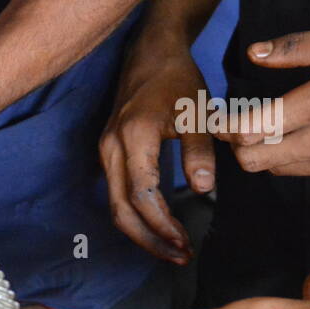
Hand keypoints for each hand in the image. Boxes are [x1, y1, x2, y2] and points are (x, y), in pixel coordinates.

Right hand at [99, 44, 213, 263]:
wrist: (152, 52)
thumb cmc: (178, 79)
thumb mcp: (197, 111)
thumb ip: (199, 150)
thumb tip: (203, 189)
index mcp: (134, 137)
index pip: (142, 196)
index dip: (163, 225)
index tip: (187, 242)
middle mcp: (111, 148)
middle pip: (121, 210)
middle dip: (149, 239)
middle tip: (180, 256)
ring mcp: (105, 150)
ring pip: (114, 205)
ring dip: (141, 232)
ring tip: (172, 248)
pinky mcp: (108, 152)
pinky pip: (115, 193)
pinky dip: (135, 215)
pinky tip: (158, 225)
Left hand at [224, 22, 309, 186]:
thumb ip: (299, 46)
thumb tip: (255, 52)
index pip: (253, 129)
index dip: (225, 128)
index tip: (215, 121)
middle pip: (254, 161)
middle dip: (238, 146)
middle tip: (236, 128)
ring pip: (276, 171)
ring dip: (266, 153)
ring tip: (271, 130)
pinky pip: (305, 175)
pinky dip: (297, 160)